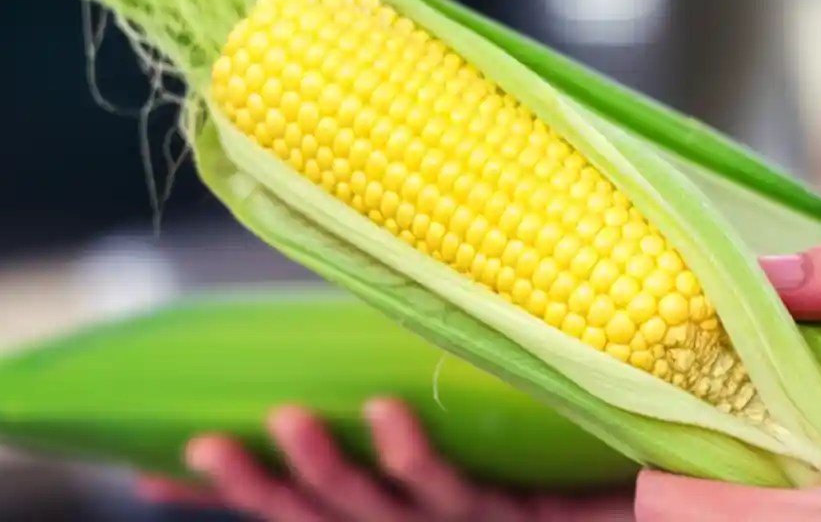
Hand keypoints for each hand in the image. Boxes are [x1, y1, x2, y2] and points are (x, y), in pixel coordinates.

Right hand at [137, 397, 634, 520]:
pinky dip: (416, 454)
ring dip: (324, 472)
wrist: (668, 494)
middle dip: (256, 491)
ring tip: (282, 422)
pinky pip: (458, 492)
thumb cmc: (551, 448)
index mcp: (396, 508)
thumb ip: (416, 390)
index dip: (226, 495)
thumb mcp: (469, 420)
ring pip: (376, 513)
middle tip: (199, 444)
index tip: (152, 472)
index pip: (293, 509)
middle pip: (317, 520)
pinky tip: (388, 413)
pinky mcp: (515, 516)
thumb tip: (365, 319)